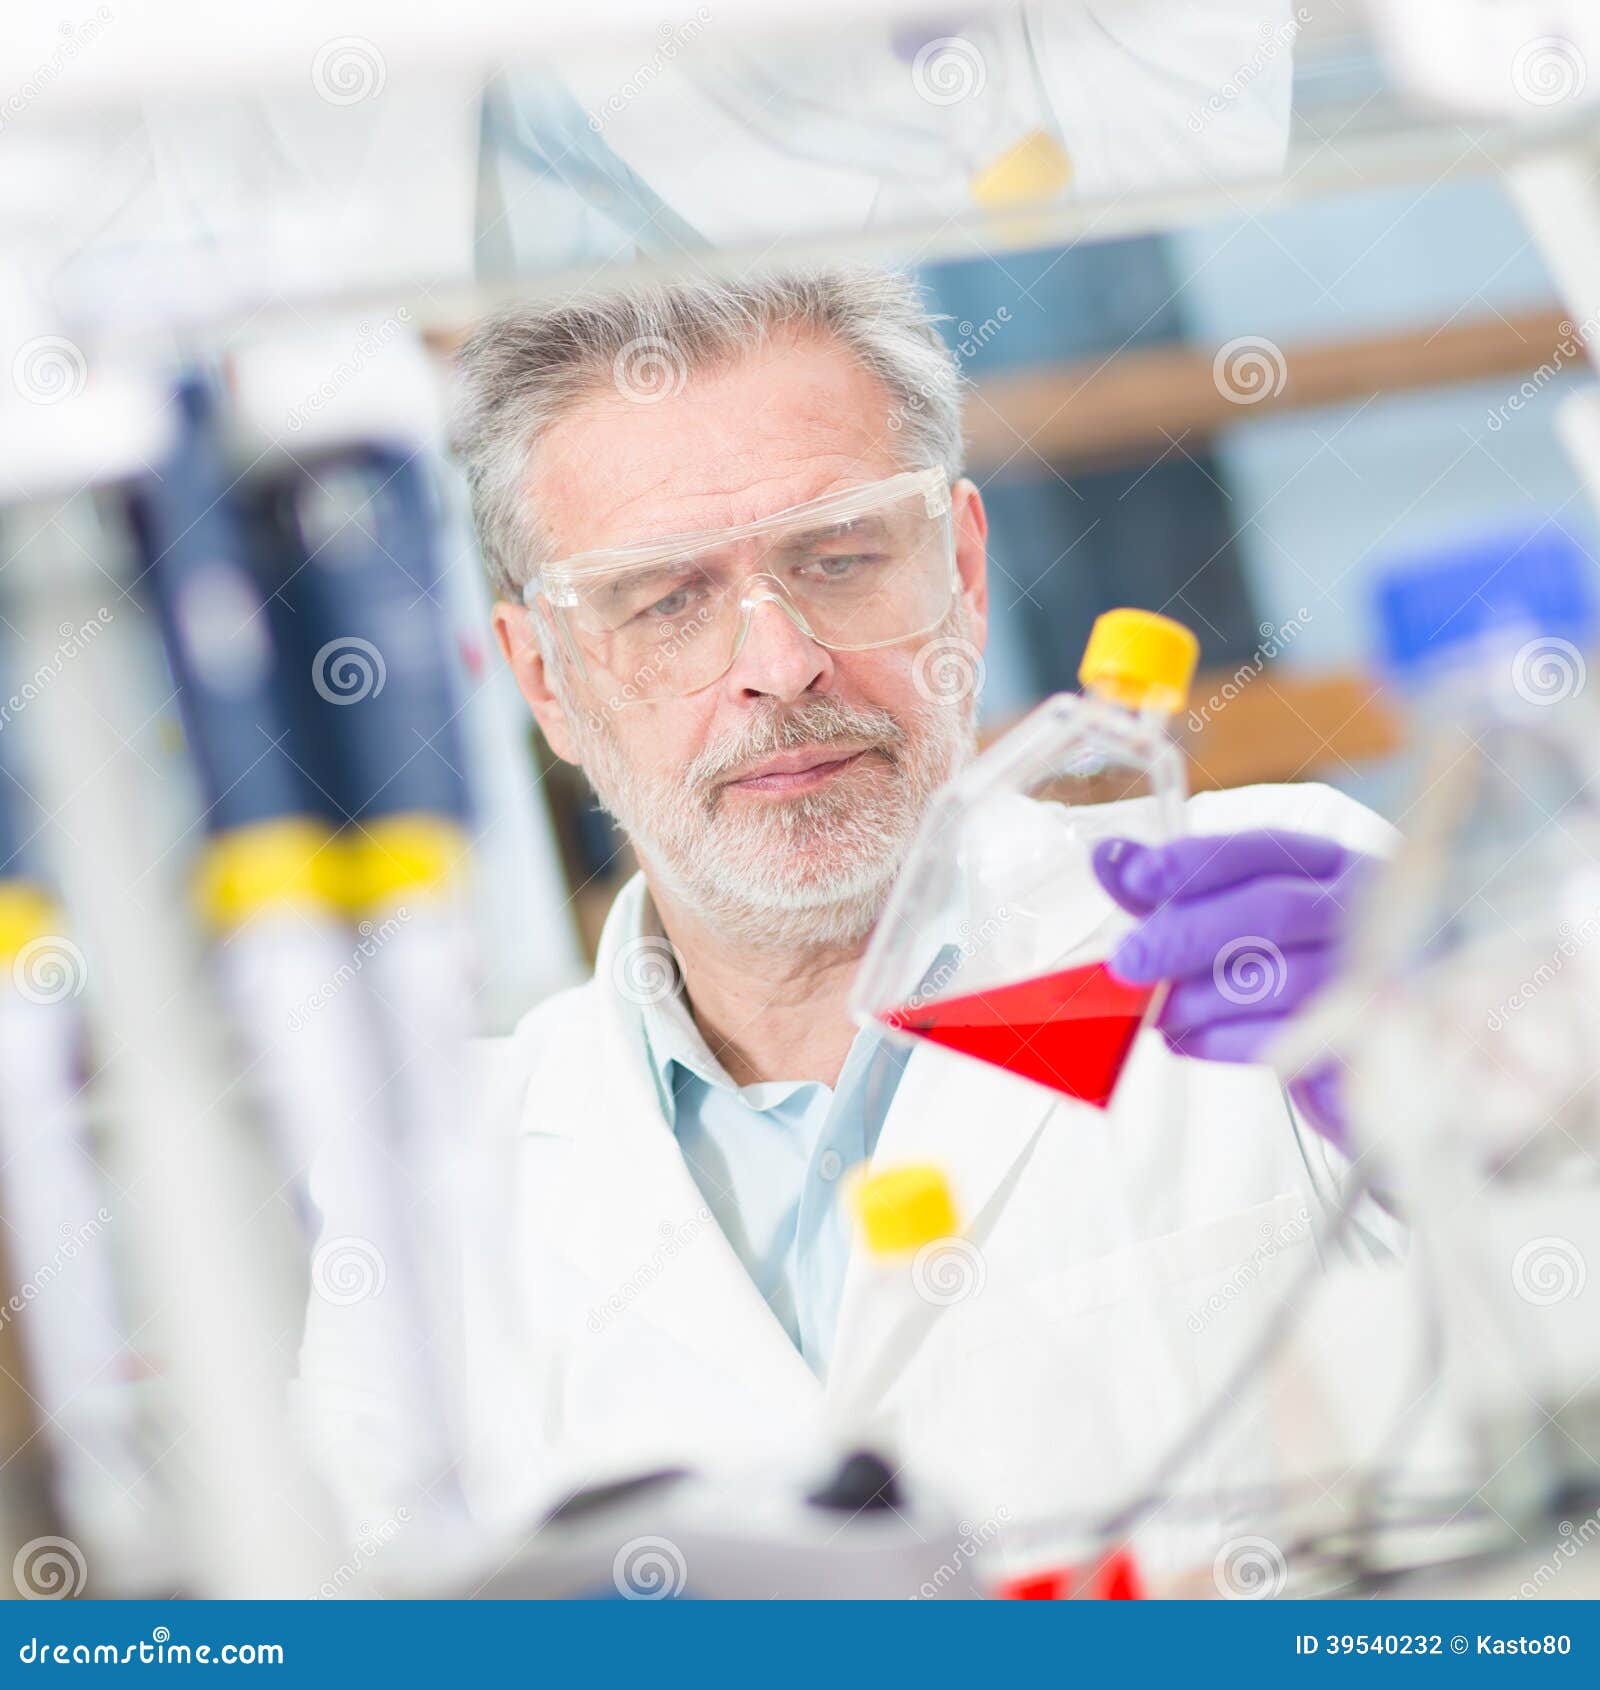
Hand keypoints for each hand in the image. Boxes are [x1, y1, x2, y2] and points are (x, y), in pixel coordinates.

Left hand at [1091, 829, 1369, 1146]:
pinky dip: (1223, 1041)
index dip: (1195, 861)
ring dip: (1200, 998)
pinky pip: (1288, 1039)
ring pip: (1280, 979)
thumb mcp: (1241, 914)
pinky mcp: (1369, 1040)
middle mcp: (1361, 912)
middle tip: (1127, 962)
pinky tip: (1186, 1040)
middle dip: (1187, 935)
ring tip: (1153, 1013)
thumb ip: (1178, 886)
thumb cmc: (1297, 966)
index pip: (1260, 849)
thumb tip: (1107, 857)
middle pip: (1271, 910)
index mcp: (1329, 865)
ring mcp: (1378, 974)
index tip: (1136, 878)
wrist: (1387, 1053)